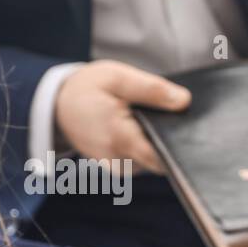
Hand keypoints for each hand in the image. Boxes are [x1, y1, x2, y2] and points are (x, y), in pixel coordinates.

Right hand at [55, 60, 190, 173]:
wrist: (58, 105)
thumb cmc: (87, 89)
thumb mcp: (118, 77)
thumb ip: (152, 89)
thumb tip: (184, 101)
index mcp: (121, 138)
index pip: (164, 156)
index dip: (180, 143)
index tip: (189, 128)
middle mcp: (121, 161)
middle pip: (162, 159)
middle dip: (169, 138)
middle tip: (166, 114)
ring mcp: (120, 168)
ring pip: (154, 161)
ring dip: (157, 141)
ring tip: (146, 118)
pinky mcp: (120, 169)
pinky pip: (144, 161)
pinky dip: (147, 145)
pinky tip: (140, 128)